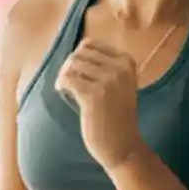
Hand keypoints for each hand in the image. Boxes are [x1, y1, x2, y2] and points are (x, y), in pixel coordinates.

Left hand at [55, 39, 147, 169]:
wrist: (124, 146)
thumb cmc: (116, 117)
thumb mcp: (119, 85)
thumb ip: (103, 67)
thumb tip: (74, 54)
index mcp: (127, 62)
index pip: (90, 44)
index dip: (78, 57)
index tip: (77, 73)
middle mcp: (120, 68)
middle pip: (79, 52)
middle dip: (70, 65)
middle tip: (69, 82)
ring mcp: (108, 81)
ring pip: (72, 63)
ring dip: (64, 75)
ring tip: (67, 88)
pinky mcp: (94, 95)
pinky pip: (67, 78)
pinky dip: (61, 84)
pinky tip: (64, 93)